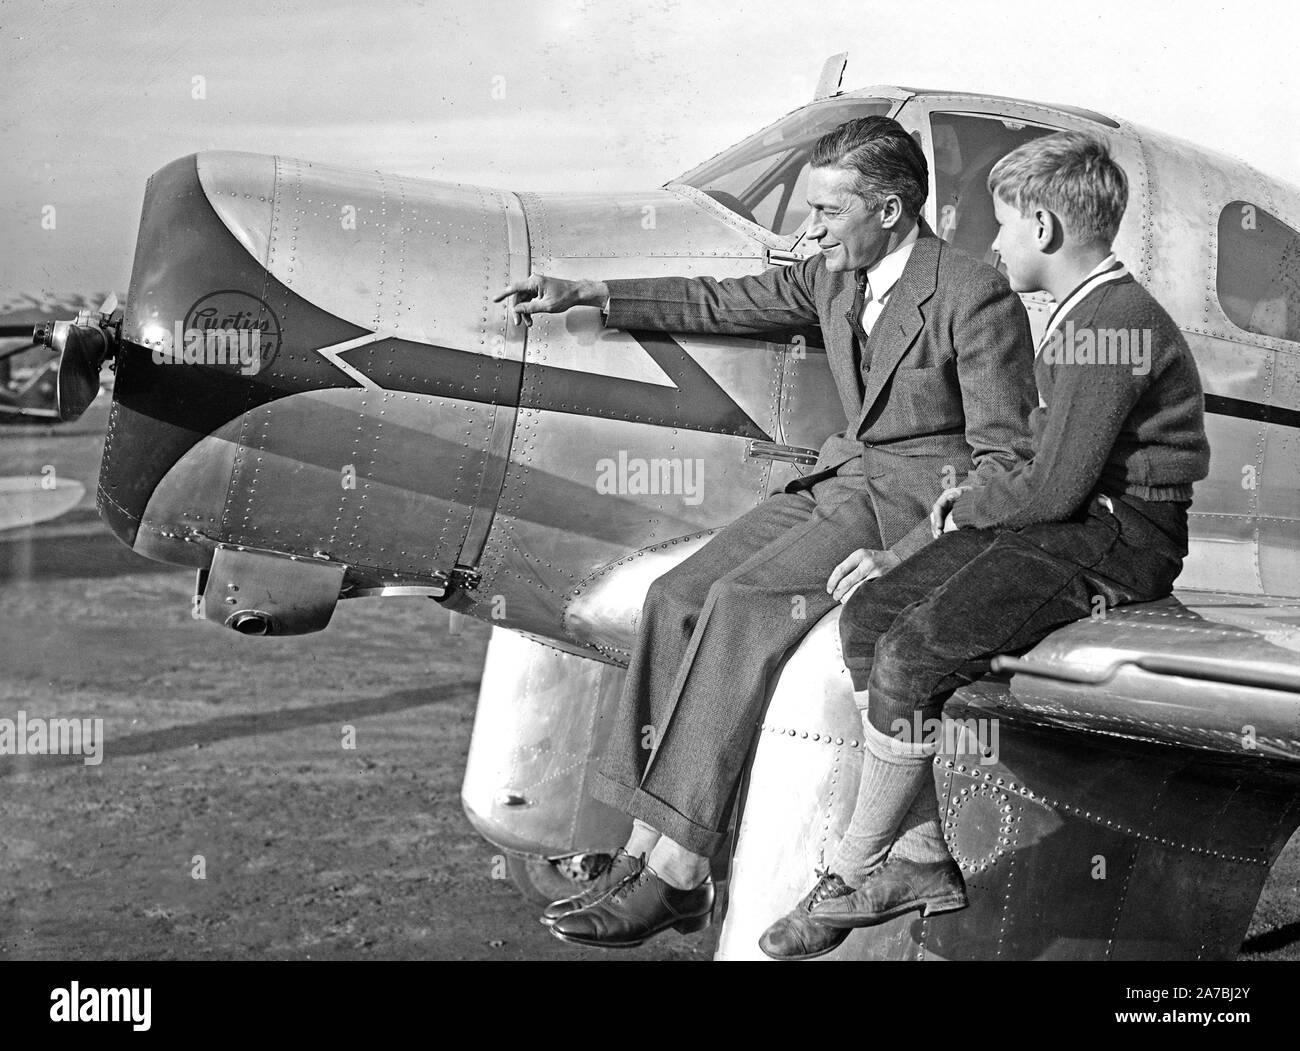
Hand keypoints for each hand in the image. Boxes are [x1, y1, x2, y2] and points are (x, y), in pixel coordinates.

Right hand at [492, 272, 607, 326]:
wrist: (576, 293)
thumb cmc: (565, 296)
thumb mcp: (546, 306)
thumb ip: (530, 308)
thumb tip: (517, 309)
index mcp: (535, 282)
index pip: (515, 288)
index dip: (503, 294)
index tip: (495, 299)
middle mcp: (534, 281)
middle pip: (519, 297)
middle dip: (518, 310)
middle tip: (519, 322)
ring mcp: (536, 285)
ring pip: (524, 300)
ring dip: (524, 311)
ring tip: (529, 322)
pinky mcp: (539, 290)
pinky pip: (529, 299)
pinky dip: (529, 308)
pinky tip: (531, 317)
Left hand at [826, 548, 901, 602]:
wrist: (899, 558)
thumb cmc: (875, 560)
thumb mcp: (862, 557)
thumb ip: (850, 567)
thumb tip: (834, 584)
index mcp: (859, 554)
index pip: (840, 569)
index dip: (832, 581)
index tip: (829, 590)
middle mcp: (867, 563)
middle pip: (846, 582)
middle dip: (838, 592)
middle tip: (835, 597)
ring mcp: (876, 573)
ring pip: (856, 590)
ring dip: (847, 598)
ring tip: (844, 600)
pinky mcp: (883, 582)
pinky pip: (867, 593)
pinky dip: (859, 598)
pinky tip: (856, 601)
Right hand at [930, 486, 970, 537]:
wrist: (979, 497)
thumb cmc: (973, 493)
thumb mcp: (967, 491)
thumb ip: (959, 493)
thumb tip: (949, 496)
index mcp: (946, 496)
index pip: (937, 507)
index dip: (937, 517)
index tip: (940, 526)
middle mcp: (943, 504)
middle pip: (935, 516)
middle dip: (936, 526)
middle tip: (939, 534)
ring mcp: (945, 510)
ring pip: (936, 521)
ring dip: (936, 530)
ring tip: (938, 537)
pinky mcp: (947, 517)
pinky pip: (941, 525)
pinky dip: (940, 531)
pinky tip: (940, 537)